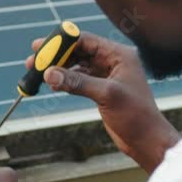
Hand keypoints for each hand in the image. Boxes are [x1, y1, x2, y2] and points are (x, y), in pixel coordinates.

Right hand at [27, 32, 179, 172]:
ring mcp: (107, 75)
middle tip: (34, 59)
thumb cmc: (136, 116)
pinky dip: (64, 81)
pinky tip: (52, 85)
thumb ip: (78, 83)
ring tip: (37, 73)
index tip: (41, 47)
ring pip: (77, 66)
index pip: (86, 40)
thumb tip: (49, 74)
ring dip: (58, 68)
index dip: (62, 42)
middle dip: (56, 55)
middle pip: (78, 51)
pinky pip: (79, 79)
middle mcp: (113, 61)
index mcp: (119, 55)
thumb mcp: (106, 95)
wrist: (146, 140)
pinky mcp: (101, 90)